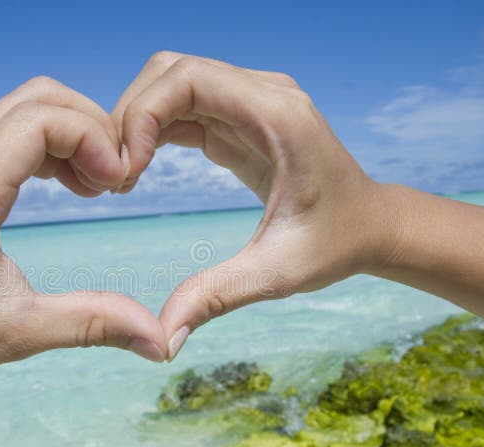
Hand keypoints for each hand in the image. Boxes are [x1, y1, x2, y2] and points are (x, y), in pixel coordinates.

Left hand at [0, 76, 166, 404]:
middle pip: (36, 98)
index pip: (38, 120)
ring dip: (70, 131)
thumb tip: (160, 342)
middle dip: (90, 126)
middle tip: (116, 177)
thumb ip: (94, 324)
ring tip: (98, 182)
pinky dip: (47, 140)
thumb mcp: (20, 333)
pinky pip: (5, 127)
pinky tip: (69, 182)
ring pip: (21, 106)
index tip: (117, 181)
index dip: (92, 137)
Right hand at [113, 52, 386, 357]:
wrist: (370, 225)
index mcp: (277, 115)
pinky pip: (183, 106)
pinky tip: (138, 172)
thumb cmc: (336, 243)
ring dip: (136, 123)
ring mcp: (251, 101)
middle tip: (113, 176)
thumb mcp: (277, 273)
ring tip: (121, 178)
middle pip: (170, 72)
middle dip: (129, 116)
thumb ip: (217, 296)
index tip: (125, 171)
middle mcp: (264, 94)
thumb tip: (163, 339)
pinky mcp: (240, 117)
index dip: (142, 114)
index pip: (188, 78)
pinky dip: (152, 131)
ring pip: (171, 84)